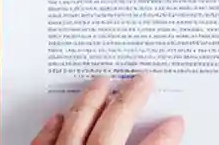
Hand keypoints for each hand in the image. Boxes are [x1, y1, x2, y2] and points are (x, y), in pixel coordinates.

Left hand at [32, 75, 183, 144]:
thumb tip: (167, 136)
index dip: (164, 136)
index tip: (176, 122)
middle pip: (112, 126)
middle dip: (130, 100)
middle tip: (143, 80)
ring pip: (76, 125)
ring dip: (91, 101)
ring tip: (102, 81)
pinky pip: (42, 143)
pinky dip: (52, 129)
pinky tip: (59, 117)